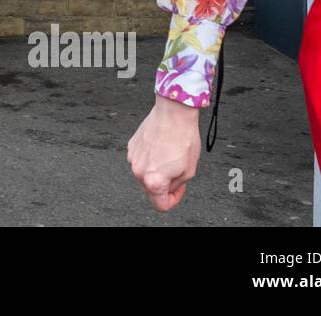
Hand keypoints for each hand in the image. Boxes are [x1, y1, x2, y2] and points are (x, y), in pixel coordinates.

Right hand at [127, 94, 201, 211]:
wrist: (173, 114)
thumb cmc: (182, 137)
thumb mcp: (189, 171)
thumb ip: (176, 186)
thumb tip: (169, 188)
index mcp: (153, 181)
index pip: (160, 205)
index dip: (173, 200)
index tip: (177, 192)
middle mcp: (138, 171)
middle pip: (151, 189)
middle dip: (164, 184)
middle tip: (176, 171)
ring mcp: (133, 158)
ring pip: (145, 174)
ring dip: (156, 170)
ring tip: (169, 155)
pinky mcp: (131, 146)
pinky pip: (141, 159)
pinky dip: (150, 158)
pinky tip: (161, 147)